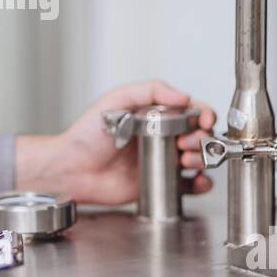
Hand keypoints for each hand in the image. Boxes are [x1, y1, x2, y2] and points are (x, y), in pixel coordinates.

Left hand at [16, 79, 216, 205]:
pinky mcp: (160, 184)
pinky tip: (197, 181)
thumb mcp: (117, 100)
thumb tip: (183, 95)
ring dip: (203, 159)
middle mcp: (162, 138)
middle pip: (199, 136)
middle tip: (185, 144)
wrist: (72, 169)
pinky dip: (201, 184)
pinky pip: (188, 186)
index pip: (190, 112)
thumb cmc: (87, 135)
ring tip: (186, 161)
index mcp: (156, 116)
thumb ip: (150, 90)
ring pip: (198, 160)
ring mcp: (162, 162)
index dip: (203, 114)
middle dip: (202, 139)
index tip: (203, 120)